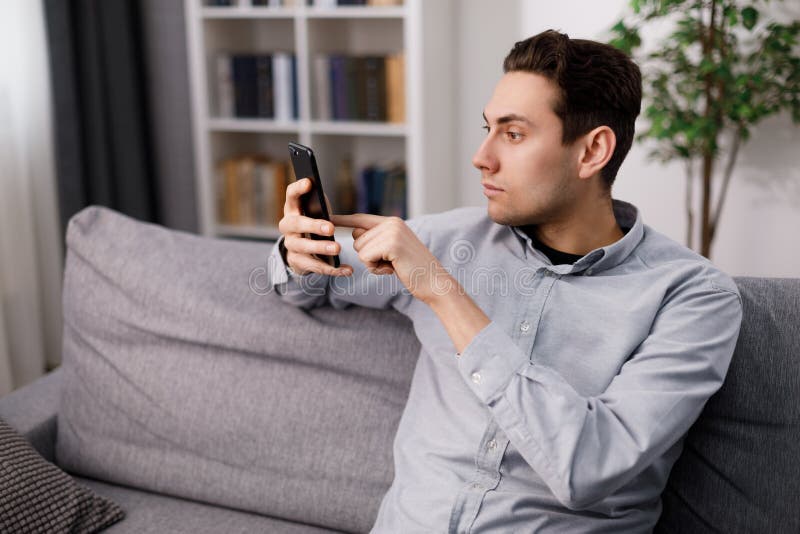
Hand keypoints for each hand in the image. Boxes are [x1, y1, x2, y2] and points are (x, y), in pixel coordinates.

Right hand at [277, 178, 352, 275]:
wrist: (301, 250)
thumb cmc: (312, 222)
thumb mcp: (315, 211)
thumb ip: (319, 202)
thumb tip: (322, 193)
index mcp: (292, 210)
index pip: (291, 196)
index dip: (298, 189)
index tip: (309, 182)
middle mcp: (288, 227)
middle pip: (296, 224)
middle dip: (313, 225)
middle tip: (330, 228)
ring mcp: (291, 246)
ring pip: (304, 248)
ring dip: (321, 248)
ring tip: (337, 248)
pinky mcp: (299, 262)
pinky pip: (316, 267)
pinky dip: (333, 269)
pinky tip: (347, 270)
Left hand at [331, 213, 455, 304]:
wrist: (434, 282)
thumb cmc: (412, 269)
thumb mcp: (393, 250)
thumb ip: (376, 239)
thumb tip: (355, 234)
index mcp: (392, 221)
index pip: (361, 218)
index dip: (344, 219)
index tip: (327, 217)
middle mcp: (392, 222)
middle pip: (357, 238)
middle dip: (368, 256)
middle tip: (390, 262)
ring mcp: (392, 232)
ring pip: (360, 249)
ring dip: (372, 263)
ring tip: (393, 265)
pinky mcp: (392, 244)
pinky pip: (366, 257)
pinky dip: (375, 268)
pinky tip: (392, 269)